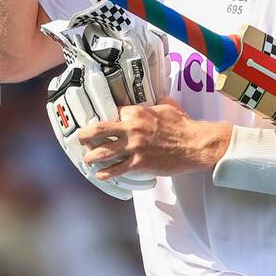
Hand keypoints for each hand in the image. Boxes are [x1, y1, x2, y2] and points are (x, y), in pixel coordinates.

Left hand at [77, 97, 232, 179]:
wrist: (194, 145)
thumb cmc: (183, 126)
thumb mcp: (168, 106)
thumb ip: (155, 103)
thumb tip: (153, 100)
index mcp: (137, 113)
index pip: (113, 113)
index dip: (106, 118)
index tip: (99, 124)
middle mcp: (131, 128)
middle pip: (99, 131)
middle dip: (86, 135)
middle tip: (81, 138)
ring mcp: (134, 147)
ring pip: (104, 152)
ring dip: (92, 157)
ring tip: (87, 159)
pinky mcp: (139, 163)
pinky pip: (117, 169)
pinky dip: (107, 173)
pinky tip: (101, 175)